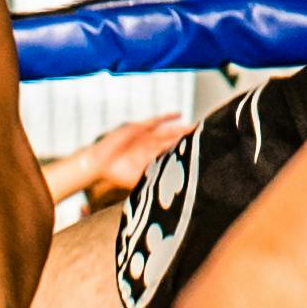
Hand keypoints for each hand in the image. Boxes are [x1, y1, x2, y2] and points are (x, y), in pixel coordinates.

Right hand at [50, 110, 194, 216]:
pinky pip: (155, 121)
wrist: (100, 165)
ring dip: (182, 129)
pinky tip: (178, 114)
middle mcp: (152, 146)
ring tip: (196, 127)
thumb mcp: (141, 180)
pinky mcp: (138, 128)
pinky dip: (166, 117)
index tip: (204, 151)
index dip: (188, 151)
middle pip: (175, 140)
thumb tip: (173, 193)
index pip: (174, 153)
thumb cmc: (118, 175)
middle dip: (189, 139)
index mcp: (154, 158)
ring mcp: (146, 136)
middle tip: (206, 136)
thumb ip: (155, 181)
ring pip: (168, 132)